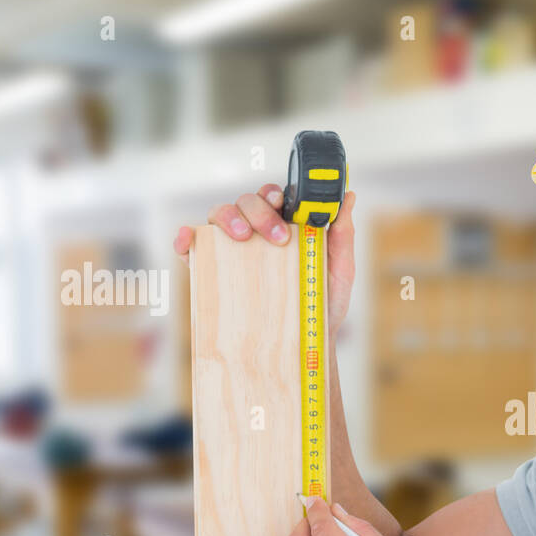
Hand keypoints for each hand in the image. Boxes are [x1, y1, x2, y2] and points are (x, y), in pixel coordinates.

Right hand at [173, 186, 357, 337]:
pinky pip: (194, 248)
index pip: (272, 197)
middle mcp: (256, 232)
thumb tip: (349, 197)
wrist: (308, 343)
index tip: (280, 201)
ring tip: (242, 237)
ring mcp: (233, 250)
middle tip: (277, 237)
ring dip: (228, 218)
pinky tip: (188, 239)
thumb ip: (343, 234)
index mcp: (284, 225)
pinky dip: (186, 238)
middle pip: (246, 203)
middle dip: (258, 211)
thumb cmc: (323, 303)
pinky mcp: (213, 270)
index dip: (272, 193)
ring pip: (220, 216)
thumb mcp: (340, 270)